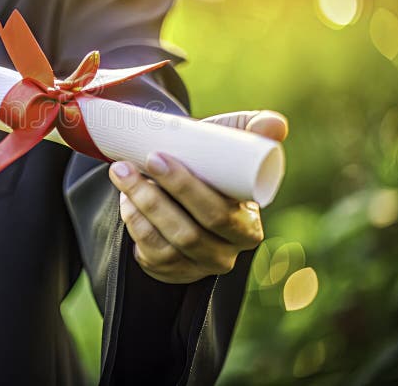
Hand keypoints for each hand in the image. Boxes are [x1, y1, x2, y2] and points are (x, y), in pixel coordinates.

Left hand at [108, 110, 287, 283]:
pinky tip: (125, 199)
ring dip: (139, 205)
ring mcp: (198, 266)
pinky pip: (151, 252)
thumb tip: (276, 126)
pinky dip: (134, 223)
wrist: (184, 194)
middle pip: (191, 231)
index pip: (219, 213)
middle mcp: (227, 253)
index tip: (157, 155)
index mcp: (247, 226)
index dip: (185, 188)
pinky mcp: (173, 271)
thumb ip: (253, 131)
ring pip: (168, 242)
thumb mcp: (231, 148)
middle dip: (156, 196)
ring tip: (121, 172)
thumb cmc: (212, 168)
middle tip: (131, 164)